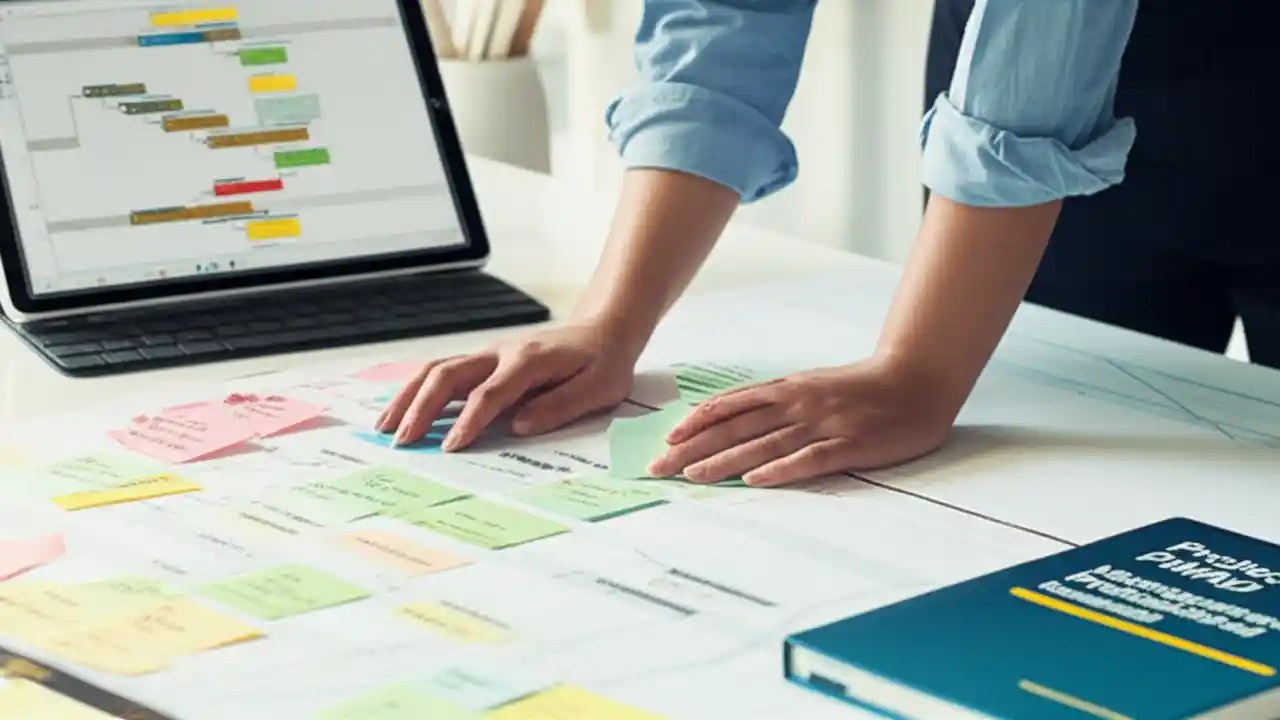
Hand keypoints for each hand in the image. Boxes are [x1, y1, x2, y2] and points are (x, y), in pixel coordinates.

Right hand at [376, 321, 638, 449]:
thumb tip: (519, 426)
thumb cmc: (603, 363)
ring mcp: (488, 354)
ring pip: (437, 370)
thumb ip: (560, 405)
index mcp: (529, 361)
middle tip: (402, 442)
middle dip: (421, 408)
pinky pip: (442, 371)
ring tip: (385, 428)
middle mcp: (501, 353)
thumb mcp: (599, 388)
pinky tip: (400, 411)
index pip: (490, 393)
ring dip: (408, 397)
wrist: (603, 330)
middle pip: (449, 375)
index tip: (450, 448)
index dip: (469, 421)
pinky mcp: (483, 361)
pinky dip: (416, 389)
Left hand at [647, 356, 957, 486]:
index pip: (732, 406)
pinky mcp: (850, 444)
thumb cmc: (863, 387)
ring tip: (693, 476)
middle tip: (660, 467)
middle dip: (694, 448)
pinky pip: (810, 458)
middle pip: (737, 428)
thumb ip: (779, 400)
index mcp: (789, 389)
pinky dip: (781, 469)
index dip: (698, 423)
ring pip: (764, 444)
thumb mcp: (814, 385)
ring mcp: (823, 424)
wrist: (917, 380)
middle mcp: (799, 403)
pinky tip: (756, 480)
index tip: (668, 439)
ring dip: (725, 461)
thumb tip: (738, 417)